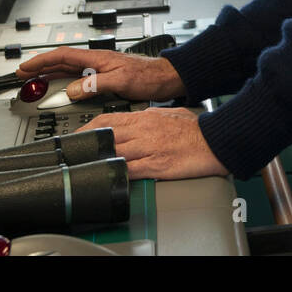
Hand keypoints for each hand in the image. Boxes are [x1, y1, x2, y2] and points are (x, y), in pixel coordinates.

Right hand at [15, 47, 184, 101]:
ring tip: (34, 80)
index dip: (41, 61)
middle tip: (22, 74)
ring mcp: (100, 68)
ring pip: (68, 68)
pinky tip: (62, 86)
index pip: (62, 55)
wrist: (168, 78)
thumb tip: (73, 89)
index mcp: (97, 57)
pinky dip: (64, 80)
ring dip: (50, 73)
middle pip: (61, 61)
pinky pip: (78, 76)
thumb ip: (96, 84)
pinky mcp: (106, 76)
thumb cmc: (150, 77)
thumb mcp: (121, 81)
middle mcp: (97, 60)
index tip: (25, 67)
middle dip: (40, 66)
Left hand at [79, 108, 228, 179]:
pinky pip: (131, 170)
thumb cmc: (196, 129)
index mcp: (145, 117)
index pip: (108, 120)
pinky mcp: (157, 166)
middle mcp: (144, 131)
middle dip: (89, 146)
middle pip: (106, 136)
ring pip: (114, 152)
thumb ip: (149, 116)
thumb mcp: (169, 114)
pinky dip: (118, 174)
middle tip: (76, 153)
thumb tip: (136, 119)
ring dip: (100, 160)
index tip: (79, 135)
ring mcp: (149, 149)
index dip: (88, 128)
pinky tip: (108, 177)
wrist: (215, 140)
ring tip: (87, 166)